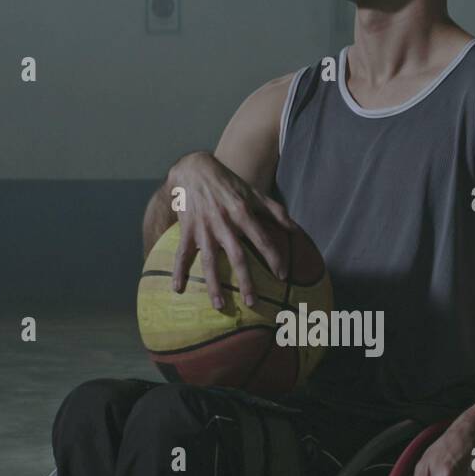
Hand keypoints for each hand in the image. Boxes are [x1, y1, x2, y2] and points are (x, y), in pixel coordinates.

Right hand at [168, 152, 302, 308]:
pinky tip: (178, 289)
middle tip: (253, 303)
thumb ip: (275, 211)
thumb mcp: (254, 193)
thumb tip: (296, 230)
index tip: (282, 277)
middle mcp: (224, 222)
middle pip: (237, 257)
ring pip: (209, 261)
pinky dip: (178, 271)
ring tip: (219, 306)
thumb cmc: (228, 184)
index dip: (274, 258)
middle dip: (245, 281)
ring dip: (214, 285)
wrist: (194, 169)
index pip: (262, 240)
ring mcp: (204, 228)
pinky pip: (182, 254)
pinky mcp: (187, 229)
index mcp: (242, 213)